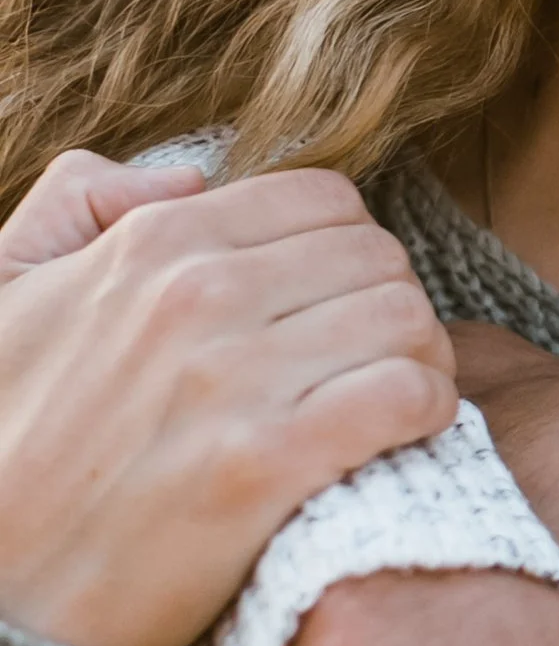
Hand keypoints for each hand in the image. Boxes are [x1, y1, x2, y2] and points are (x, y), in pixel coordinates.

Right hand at [0, 152, 458, 645]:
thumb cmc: (5, 438)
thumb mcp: (6, 292)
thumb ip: (80, 205)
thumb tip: (184, 180)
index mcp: (152, 243)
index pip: (325, 201)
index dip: (350, 249)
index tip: (340, 301)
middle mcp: (197, 295)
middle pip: (378, 257)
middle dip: (392, 300)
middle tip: (376, 354)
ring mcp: (232, 378)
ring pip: (404, 318)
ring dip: (422, 356)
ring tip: (398, 393)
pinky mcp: (264, 465)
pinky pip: (405, 396)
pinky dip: (428, 409)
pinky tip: (406, 432)